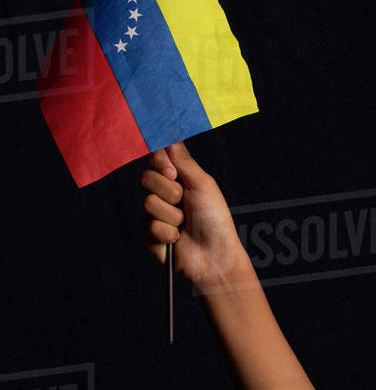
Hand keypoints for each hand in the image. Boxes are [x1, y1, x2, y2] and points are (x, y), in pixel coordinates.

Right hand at [139, 141, 250, 288]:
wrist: (216, 255)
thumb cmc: (215, 219)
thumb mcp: (202, 184)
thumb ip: (184, 160)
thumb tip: (170, 135)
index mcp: (175, 180)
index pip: (155, 160)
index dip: (160, 163)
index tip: (172, 171)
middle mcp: (161, 195)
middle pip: (146, 178)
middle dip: (169, 190)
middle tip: (184, 201)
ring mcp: (153, 215)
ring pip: (148, 203)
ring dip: (173, 215)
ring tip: (185, 224)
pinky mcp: (148, 235)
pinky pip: (149, 225)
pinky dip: (168, 233)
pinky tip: (178, 239)